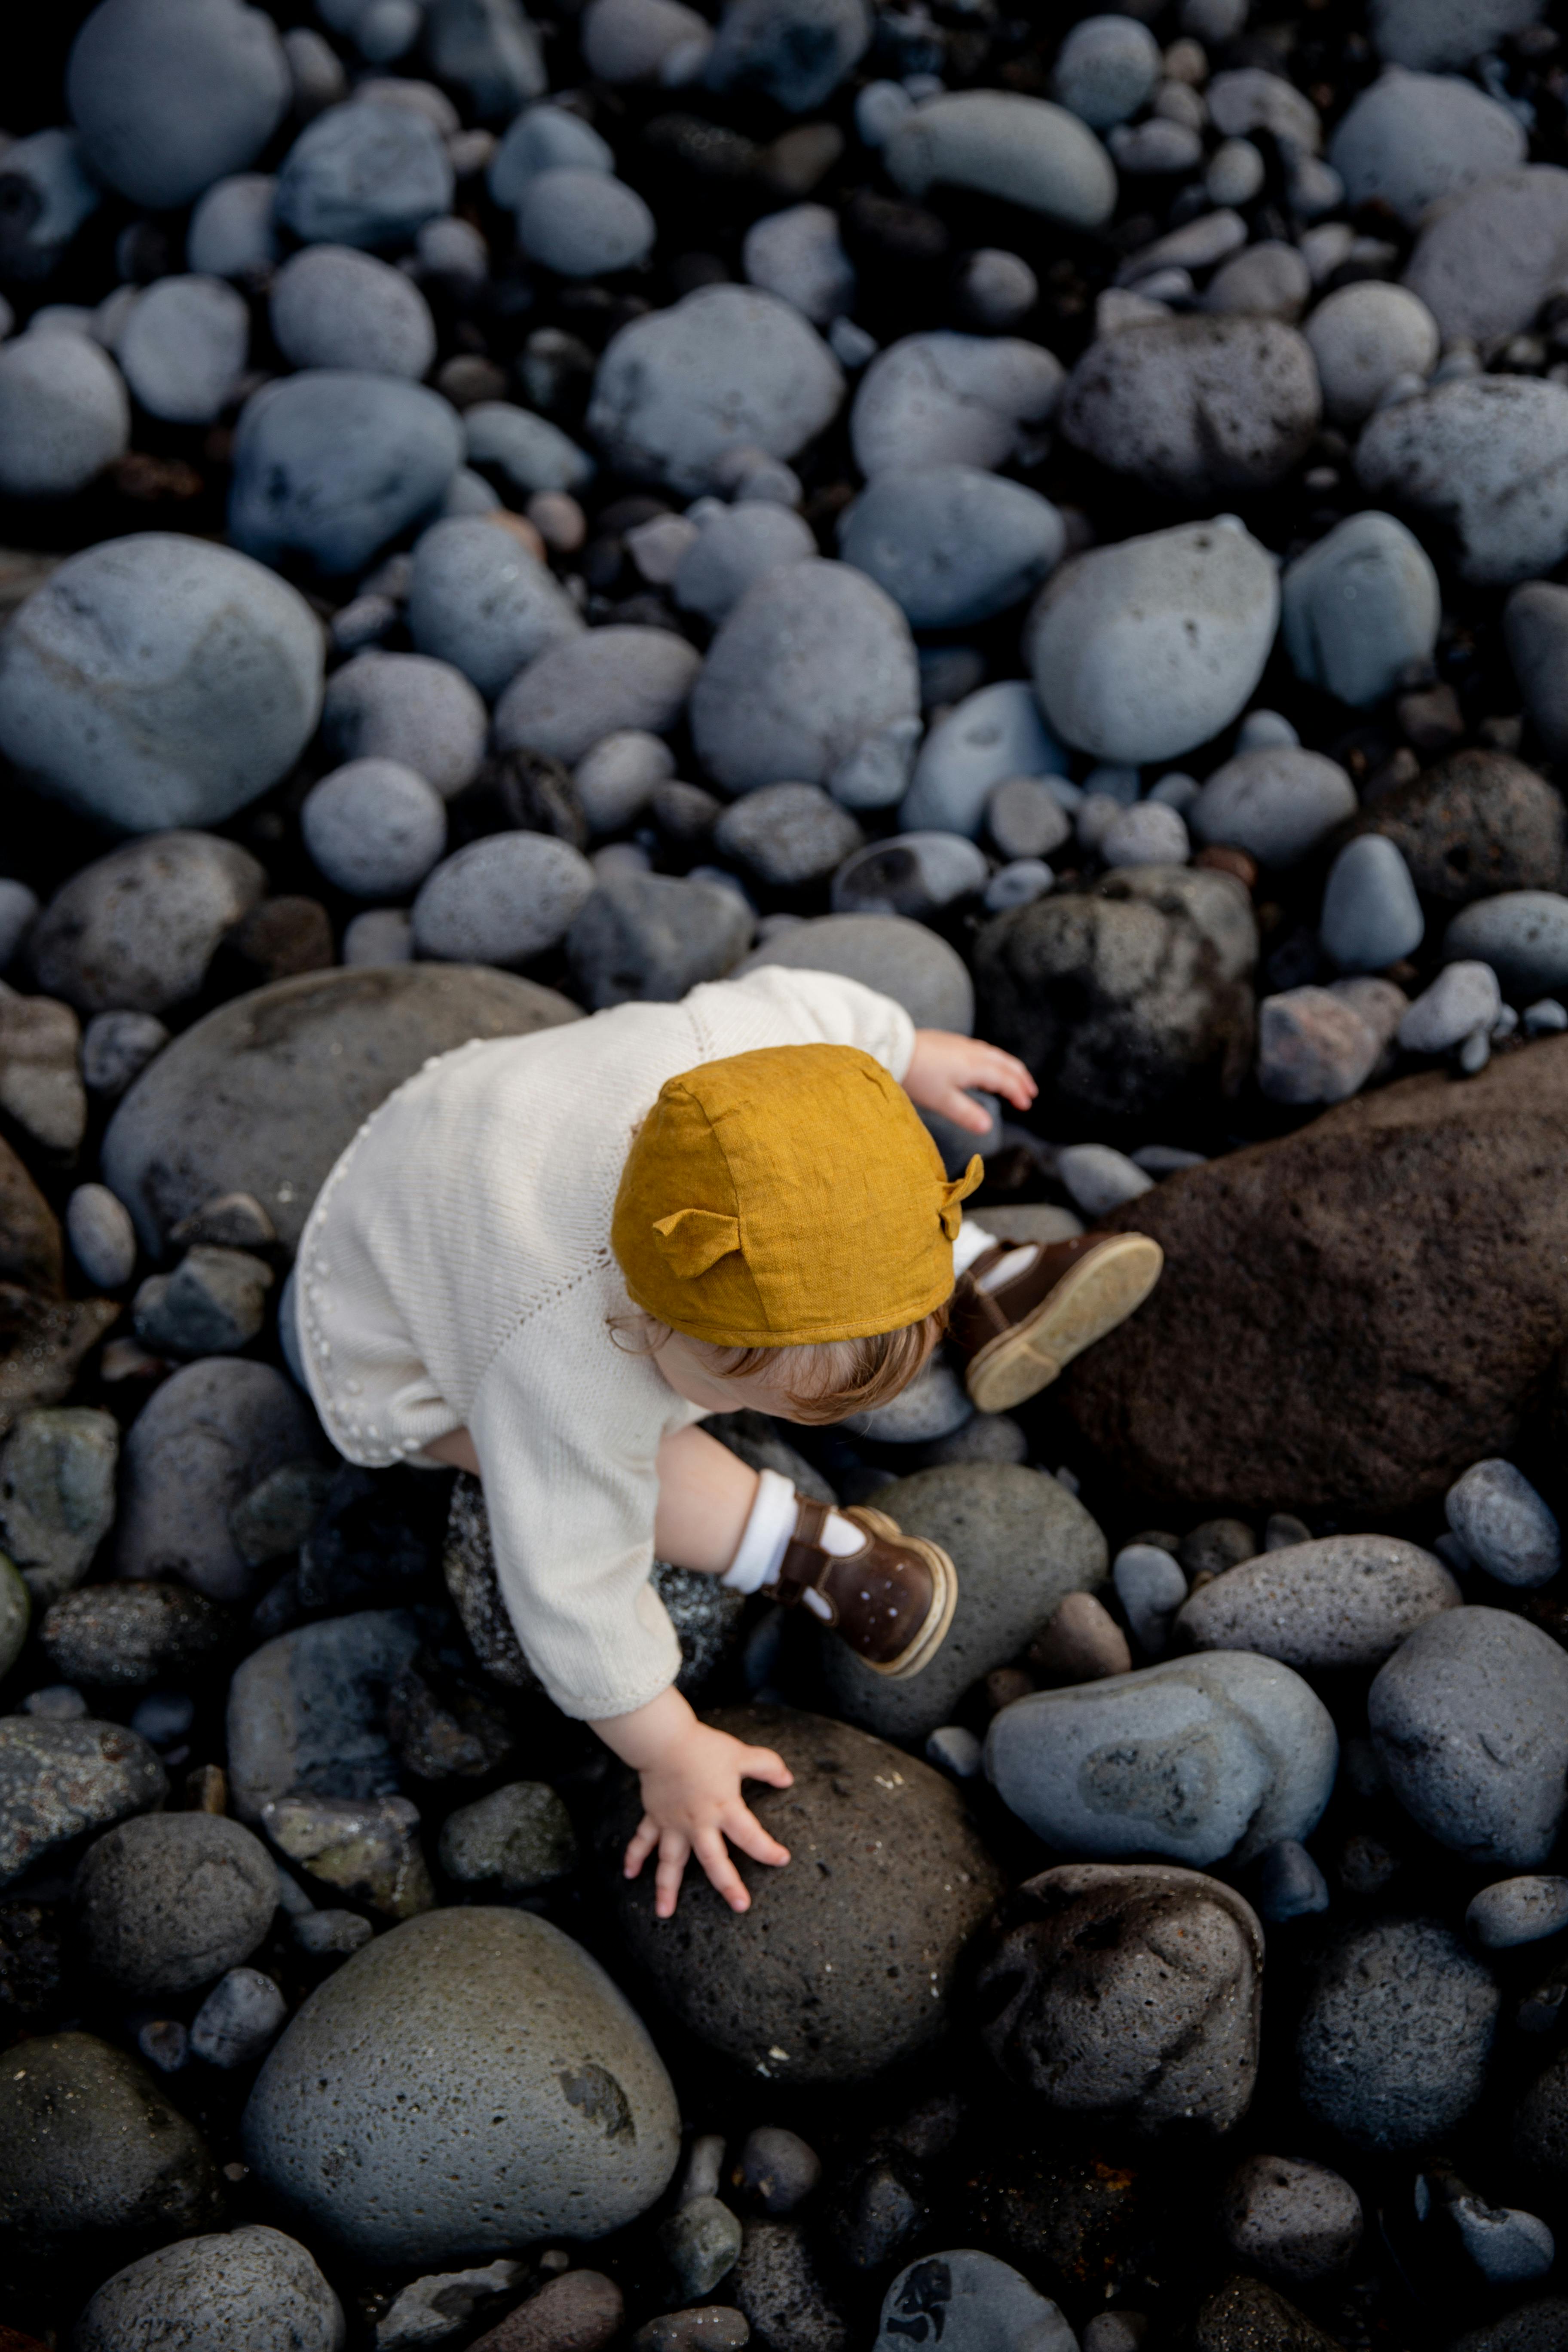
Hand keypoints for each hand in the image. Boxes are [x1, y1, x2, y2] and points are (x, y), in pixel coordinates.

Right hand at [598, 1686, 792, 1917]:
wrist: (664, 1740)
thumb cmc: (704, 1747)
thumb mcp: (741, 1754)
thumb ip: (767, 1766)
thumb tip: (788, 1779)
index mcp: (723, 1808)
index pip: (750, 1835)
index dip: (767, 1850)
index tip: (782, 1860)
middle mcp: (698, 1823)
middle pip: (714, 1860)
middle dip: (727, 1884)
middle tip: (739, 1906)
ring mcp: (674, 1824)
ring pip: (671, 1862)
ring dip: (667, 1887)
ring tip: (665, 1912)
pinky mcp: (655, 1817)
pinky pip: (643, 1840)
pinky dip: (635, 1856)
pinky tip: (629, 1875)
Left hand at [904, 1029, 1037, 1134]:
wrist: (893, 1049)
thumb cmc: (917, 1076)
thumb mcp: (942, 1101)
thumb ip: (967, 1114)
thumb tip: (988, 1127)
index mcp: (975, 1067)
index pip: (1004, 1080)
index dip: (1017, 1092)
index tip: (1026, 1105)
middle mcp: (973, 1052)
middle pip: (1005, 1063)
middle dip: (1020, 1077)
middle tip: (1031, 1091)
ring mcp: (962, 1044)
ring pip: (994, 1054)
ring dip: (1009, 1067)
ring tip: (1015, 1077)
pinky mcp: (951, 1042)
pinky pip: (982, 1049)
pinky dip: (994, 1059)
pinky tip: (987, 1064)